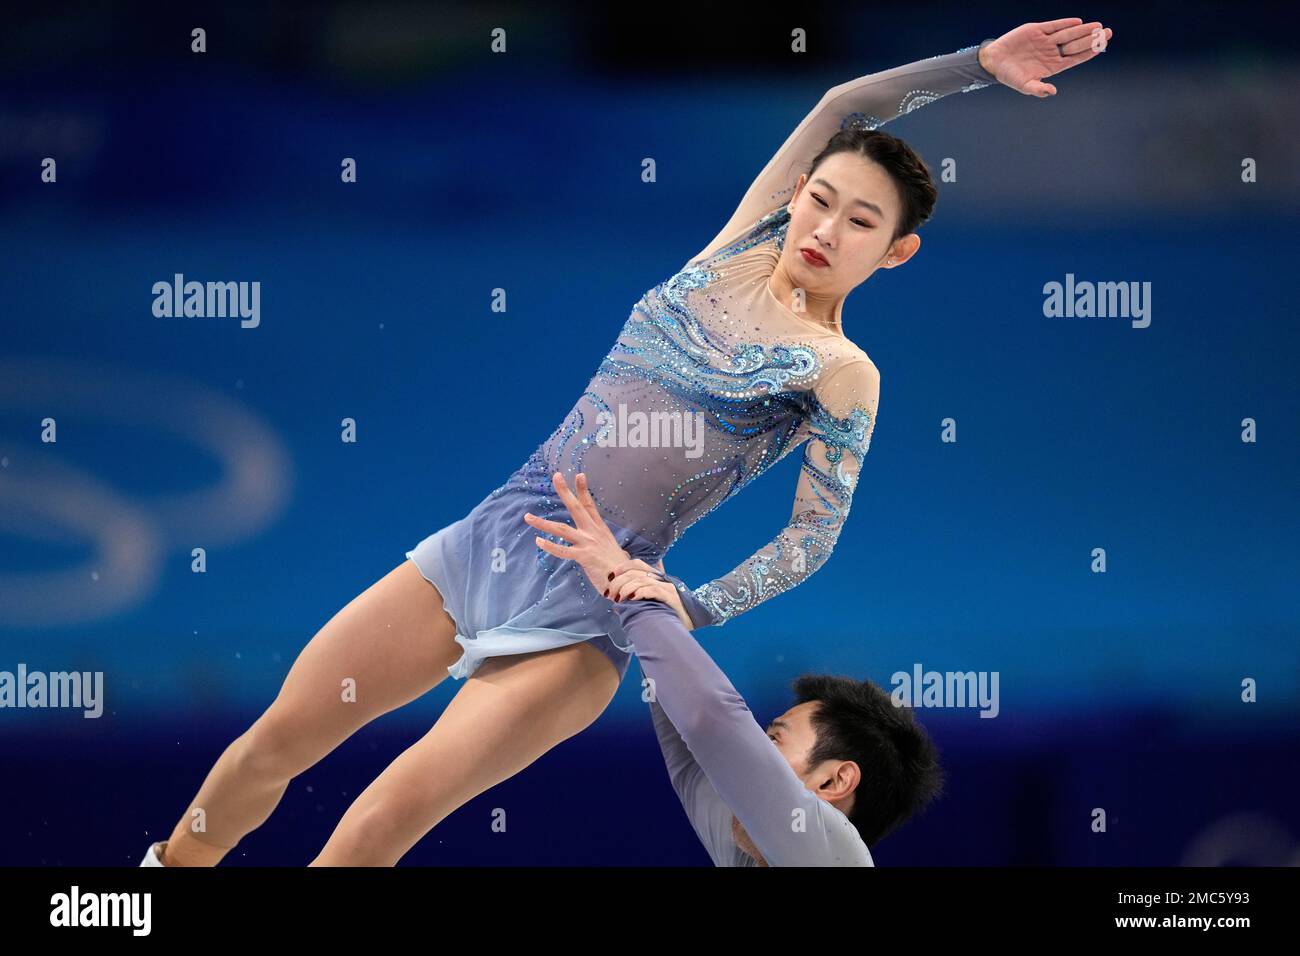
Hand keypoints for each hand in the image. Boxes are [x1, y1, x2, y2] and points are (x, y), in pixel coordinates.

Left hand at [524, 471, 694, 630]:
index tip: (579, 474)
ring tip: (527, 517)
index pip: (590, 505)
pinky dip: (550, 546)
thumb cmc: (622, 570)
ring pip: (561, 529)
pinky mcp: (584, 557)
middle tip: (556, 476)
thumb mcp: (613, 551)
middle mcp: (593, 533)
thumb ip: (606, 547)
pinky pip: (563, 550)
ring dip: (543, 523)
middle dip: (565, 491)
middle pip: (576, 507)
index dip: (584, 490)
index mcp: (600, 530)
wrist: (629, 581)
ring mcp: (588, 543)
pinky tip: (538, 541)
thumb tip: (611, 550)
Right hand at [979, 17, 1112, 96]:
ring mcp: (1045, 40)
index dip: (1089, 52)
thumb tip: (1052, 92)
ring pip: (1067, 34)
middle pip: (1075, 44)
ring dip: (1083, 30)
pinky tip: (1078, 22)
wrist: (993, 61)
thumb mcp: (1024, 85)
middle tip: (1107, 33)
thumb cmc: (1010, 76)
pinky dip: (1065, 23)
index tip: (1102, 47)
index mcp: (1052, 66)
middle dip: (1091, 39)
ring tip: (1098, 26)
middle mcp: (1052, 52)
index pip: (1075, 58)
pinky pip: (1054, 26)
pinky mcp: (1037, 30)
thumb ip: (1038, 89)